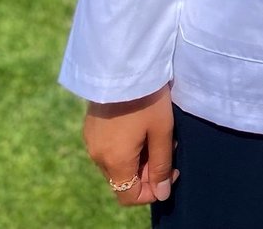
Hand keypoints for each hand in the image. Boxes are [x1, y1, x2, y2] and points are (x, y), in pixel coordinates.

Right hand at [82, 84, 176, 205]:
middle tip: (167, 146)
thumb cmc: (147, 99)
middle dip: (148, 171)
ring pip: (117, 164)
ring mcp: (91, 142)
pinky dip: (126, 146)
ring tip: (155, 133)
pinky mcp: (91, 128)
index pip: (129, 196)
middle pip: (123, 180)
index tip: (171, 168)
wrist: (122, 64)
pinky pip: (109, 149)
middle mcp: (98, 156)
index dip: (153, 190)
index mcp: (115, 162)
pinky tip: (140, 126)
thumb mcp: (162, 132)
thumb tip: (162, 194)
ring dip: (138, 158)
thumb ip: (161, 165)